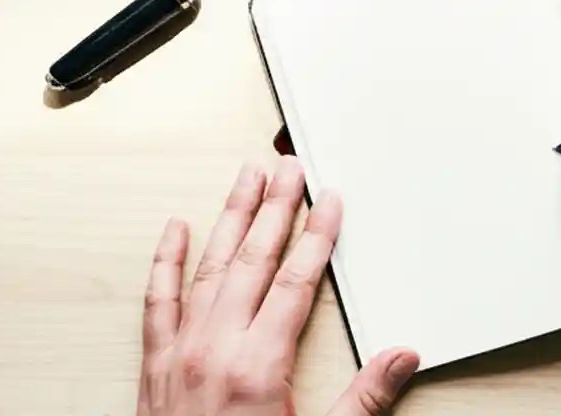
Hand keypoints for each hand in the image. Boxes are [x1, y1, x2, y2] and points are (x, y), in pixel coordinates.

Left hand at [137, 157, 419, 415]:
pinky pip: (158, 300)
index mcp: (259, 365)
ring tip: (246, 177)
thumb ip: (364, 398)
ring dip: (230, 216)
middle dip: (275, 208)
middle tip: (289, 167)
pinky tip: (176, 228)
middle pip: (254, 260)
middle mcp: (216, 348)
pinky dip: (166, 261)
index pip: (297, 280)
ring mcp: (181, 352)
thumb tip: (403, 356)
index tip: (330, 200)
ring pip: (209, 267)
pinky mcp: (156, 365)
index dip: (318, 235)